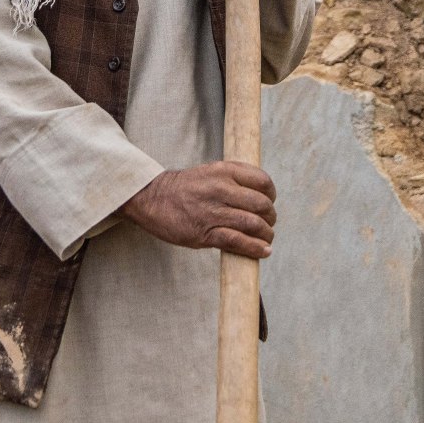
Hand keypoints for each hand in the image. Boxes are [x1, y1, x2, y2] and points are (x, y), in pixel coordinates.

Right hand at [120, 161, 276, 258]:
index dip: (271, 194)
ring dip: (266, 234)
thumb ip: (234, 178)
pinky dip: (255, 248)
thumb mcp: (210, 171)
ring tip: (267, 239)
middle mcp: (221, 189)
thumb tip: (260, 194)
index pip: (262, 181)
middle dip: (270, 217)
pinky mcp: (205, 233)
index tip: (270, 202)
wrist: (152, 198)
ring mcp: (213, 211)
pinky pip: (237, 241)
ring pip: (253, 224)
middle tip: (269, 223)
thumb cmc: (183, 187)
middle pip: (262, 204)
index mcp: (224, 171)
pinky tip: (263, 251)